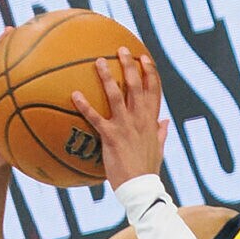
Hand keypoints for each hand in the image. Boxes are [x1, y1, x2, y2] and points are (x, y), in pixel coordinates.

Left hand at [71, 48, 169, 189]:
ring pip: (117, 96)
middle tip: (121, 49)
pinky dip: (85, 105)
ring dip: (107, 77)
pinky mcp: (111, 137)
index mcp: (151, 122)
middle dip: (130, 66)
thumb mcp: (158, 149)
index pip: (154, 92)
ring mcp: (126, 127)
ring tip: (97, 62)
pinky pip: (96, 118)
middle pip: (137, 87)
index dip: (150, 73)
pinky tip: (74, 94)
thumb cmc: (147, 171)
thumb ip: (161, 133)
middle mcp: (140, 120)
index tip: (144, 58)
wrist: (141, 188)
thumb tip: (165, 122)